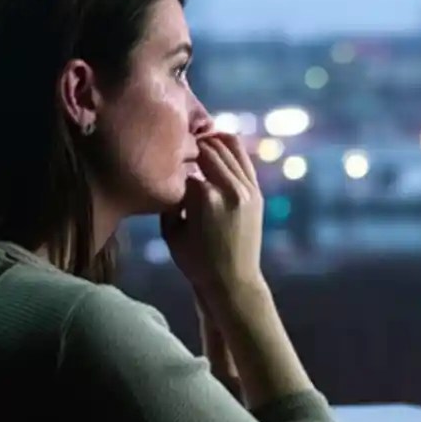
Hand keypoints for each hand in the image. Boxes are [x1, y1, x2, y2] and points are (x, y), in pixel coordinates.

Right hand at [161, 132, 264, 302]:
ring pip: (229, 148)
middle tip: (179, 143)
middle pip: (208, 149)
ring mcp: (247, 190)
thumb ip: (171, 198)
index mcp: (205, 198)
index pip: (185, 163)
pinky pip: (243, 160)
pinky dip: (229, 149)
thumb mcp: (171, 231)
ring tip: (197, 140)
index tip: (164, 159)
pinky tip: (216, 146)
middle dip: (192, 144)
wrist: (233, 280)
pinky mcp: (257, 194)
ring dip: (211, 141)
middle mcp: (230, 190)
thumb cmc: (195, 261)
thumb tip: (172, 173)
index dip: (172, 160)